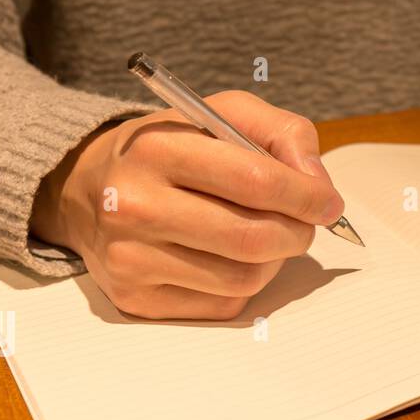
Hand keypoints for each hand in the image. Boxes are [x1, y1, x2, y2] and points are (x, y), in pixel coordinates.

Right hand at [31, 91, 344, 320]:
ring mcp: (130, 259)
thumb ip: (284, 134)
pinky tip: (230, 257)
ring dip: (275, 260)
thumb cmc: (175, 148)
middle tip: (307, 224)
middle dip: (299, 232)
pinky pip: (223, 305)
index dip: (307, 195)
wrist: (90, 188)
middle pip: (252, 238)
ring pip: (244, 278)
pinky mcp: (135, 299)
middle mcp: (135, 205)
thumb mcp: (225, 115)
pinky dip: (245, 283)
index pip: (255, 181)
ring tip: (267, 234)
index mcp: (159, 148)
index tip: (329, 203)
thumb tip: (319, 186)